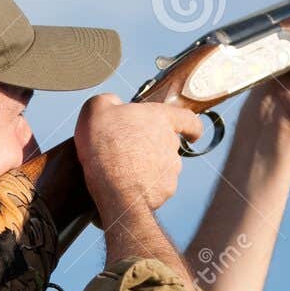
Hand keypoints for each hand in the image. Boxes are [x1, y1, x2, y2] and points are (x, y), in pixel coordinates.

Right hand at [74, 94, 202, 217]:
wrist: (111, 186)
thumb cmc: (105, 143)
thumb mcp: (96, 108)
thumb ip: (109, 100)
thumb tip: (114, 103)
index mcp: (160, 118)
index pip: (188, 119)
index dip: (191, 126)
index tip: (193, 133)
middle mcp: (171, 143)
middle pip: (169, 144)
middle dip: (153, 148)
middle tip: (128, 151)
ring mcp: (171, 169)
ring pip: (162, 167)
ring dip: (147, 168)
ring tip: (122, 171)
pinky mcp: (166, 190)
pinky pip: (157, 187)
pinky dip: (144, 187)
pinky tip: (126, 186)